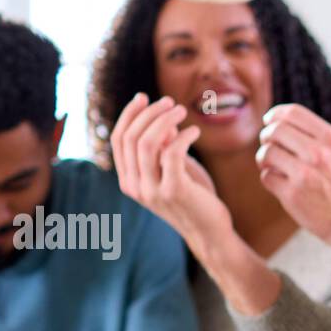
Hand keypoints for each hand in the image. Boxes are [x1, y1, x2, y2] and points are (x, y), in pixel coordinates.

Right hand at [110, 93, 231, 245]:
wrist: (211, 232)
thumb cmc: (195, 200)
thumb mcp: (176, 170)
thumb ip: (164, 148)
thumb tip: (162, 120)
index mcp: (129, 181)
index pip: (119, 140)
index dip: (129, 115)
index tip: (143, 97)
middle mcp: (135, 187)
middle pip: (131, 138)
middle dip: (149, 113)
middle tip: (170, 102)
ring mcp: (152, 191)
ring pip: (147, 142)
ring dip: (165, 120)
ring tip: (182, 111)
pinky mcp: (174, 191)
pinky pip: (172, 152)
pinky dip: (183, 136)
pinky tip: (194, 131)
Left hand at [256, 104, 330, 246]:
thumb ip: (320, 135)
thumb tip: (284, 120)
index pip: (293, 113)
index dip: (275, 114)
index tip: (270, 122)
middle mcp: (318, 154)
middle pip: (275, 130)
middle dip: (266, 137)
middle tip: (269, 145)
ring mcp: (304, 175)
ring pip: (267, 152)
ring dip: (264, 159)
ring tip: (272, 165)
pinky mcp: (292, 194)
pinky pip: (267, 176)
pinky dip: (270, 178)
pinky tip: (280, 183)